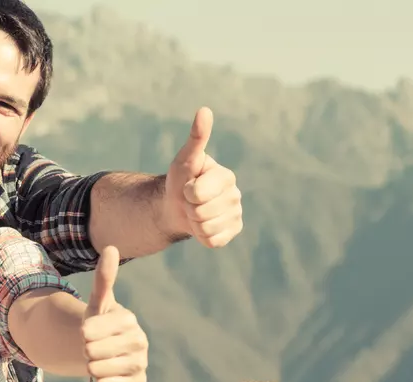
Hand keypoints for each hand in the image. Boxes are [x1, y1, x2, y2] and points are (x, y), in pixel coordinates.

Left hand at [82, 246, 147, 381]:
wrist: (101, 349)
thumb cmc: (97, 323)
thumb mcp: (96, 302)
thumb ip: (103, 278)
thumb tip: (111, 247)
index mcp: (129, 320)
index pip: (90, 331)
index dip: (82, 333)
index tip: (87, 331)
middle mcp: (140, 341)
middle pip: (93, 352)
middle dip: (85, 351)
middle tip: (92, 347)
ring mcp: (141, 362)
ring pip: (100, 371)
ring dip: (91, 367)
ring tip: (97, 359)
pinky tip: (103, 376)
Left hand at [164, 107, 243, 247]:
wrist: (176, 206)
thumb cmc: (179, 180)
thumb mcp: (184, 159)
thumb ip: (196, 137)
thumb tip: (205, 110)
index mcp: (227, 177)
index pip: (198, 193)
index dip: (187, 192)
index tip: (188, 186)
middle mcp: (236, 196)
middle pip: (202, 212)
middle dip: (189, 208)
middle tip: (189, 201)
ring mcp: (236, 215)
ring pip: (206, 228)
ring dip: (193, 223)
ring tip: (194, 212)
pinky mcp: (232, 232)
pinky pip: (213, 240)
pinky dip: (201, 236)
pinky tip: (201, 225)